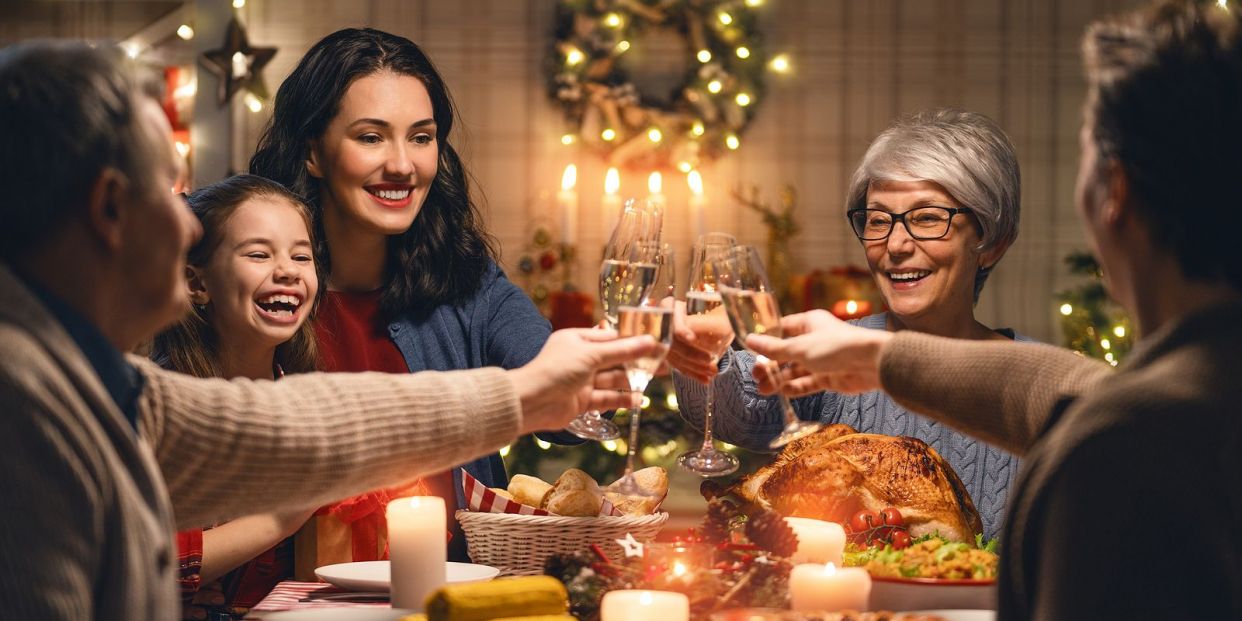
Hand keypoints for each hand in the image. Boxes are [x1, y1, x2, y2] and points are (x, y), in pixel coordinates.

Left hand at [510, 328, 656, 433]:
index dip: (633, 340)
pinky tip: (638, 399)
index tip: (656, 342)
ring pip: (613, 379)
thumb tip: (649, 342)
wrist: (531, 402)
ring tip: (655, 380)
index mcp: (578, 340)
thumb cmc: (556, 370)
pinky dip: (622, 398)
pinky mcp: (583, 401)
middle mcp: (581, 359)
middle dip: (637, 361)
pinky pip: (607, 398)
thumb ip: (622, 350)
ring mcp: (582, 381)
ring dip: (632, 380)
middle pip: (615, 358)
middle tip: (662, 363)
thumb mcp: (591, 355)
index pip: (612, 337)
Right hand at [665, 299, 722, 382]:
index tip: (693, 338)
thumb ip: (714, 314)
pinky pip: (677, 364)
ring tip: (712, 372)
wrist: (714, 318)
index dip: (680, 329)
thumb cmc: (717, 310)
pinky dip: (691, 372)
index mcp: (669, 306)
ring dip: (694, 367)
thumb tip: (714, 317)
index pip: (670, 317)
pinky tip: (704, 379)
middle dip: (692, 354)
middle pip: (672, 342)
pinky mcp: (668, 353)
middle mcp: (663, 322)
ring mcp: (662, 339)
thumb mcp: (717, 308)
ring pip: (674, 356)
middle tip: (711, 361)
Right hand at [744, 310, 891, 395]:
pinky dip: (795, 387)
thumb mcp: (799, 348)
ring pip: (796, 370)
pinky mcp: (829, 377)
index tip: (751, 349)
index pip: (782, 328)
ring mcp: (822, 360)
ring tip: (763, 389)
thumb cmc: (836, 347)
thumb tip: (749, 341)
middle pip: (787, 352)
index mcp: (809, 323)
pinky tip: (782, 392)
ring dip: (780, 379)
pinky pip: (808, 383)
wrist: (871, 364)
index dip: (767, 338)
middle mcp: (815, 340)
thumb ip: (774, 348)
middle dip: (771, 364)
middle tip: (756, 375)